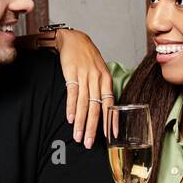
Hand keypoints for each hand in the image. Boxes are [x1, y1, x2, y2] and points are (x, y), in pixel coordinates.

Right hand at [53, 28, 113, 147]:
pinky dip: (71, 108)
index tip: (112, 136)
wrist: (73, 38)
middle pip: (97, 109)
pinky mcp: (72, 74)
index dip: (111, 121)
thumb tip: (104, 108)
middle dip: (93, 128)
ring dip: (81, 123)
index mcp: (106, 80)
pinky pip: (72, 94)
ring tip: (78, 137)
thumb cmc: (87, 57)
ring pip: (84, 105)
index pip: (110, 105)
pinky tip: (70, 119)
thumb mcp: (99, 71)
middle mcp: (98, 79)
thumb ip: (101, 89)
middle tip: (90, 144)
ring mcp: (85, 77)